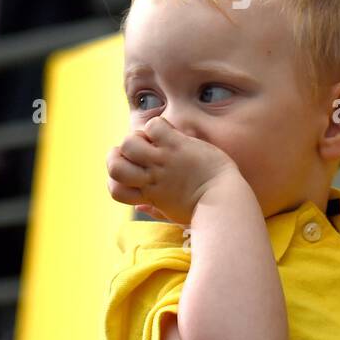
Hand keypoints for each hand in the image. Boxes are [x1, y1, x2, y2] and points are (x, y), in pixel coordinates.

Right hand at [107, 116, 239, 225]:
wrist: (225, 202)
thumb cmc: (205, 209)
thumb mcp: (174, 213)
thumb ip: (155, 209)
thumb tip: (140, 207)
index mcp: (149, 195)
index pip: (114, 189)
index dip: (117, 180)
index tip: (135, 176)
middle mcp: (151, 178)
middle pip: (114, 165)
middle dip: (121, 156)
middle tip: (141, 154)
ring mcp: (163, 160)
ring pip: (128, 142)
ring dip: (137, 138)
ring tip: (155, 141)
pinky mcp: (178, 145)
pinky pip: (154, 125)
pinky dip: (157, 125)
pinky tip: (170, 133)